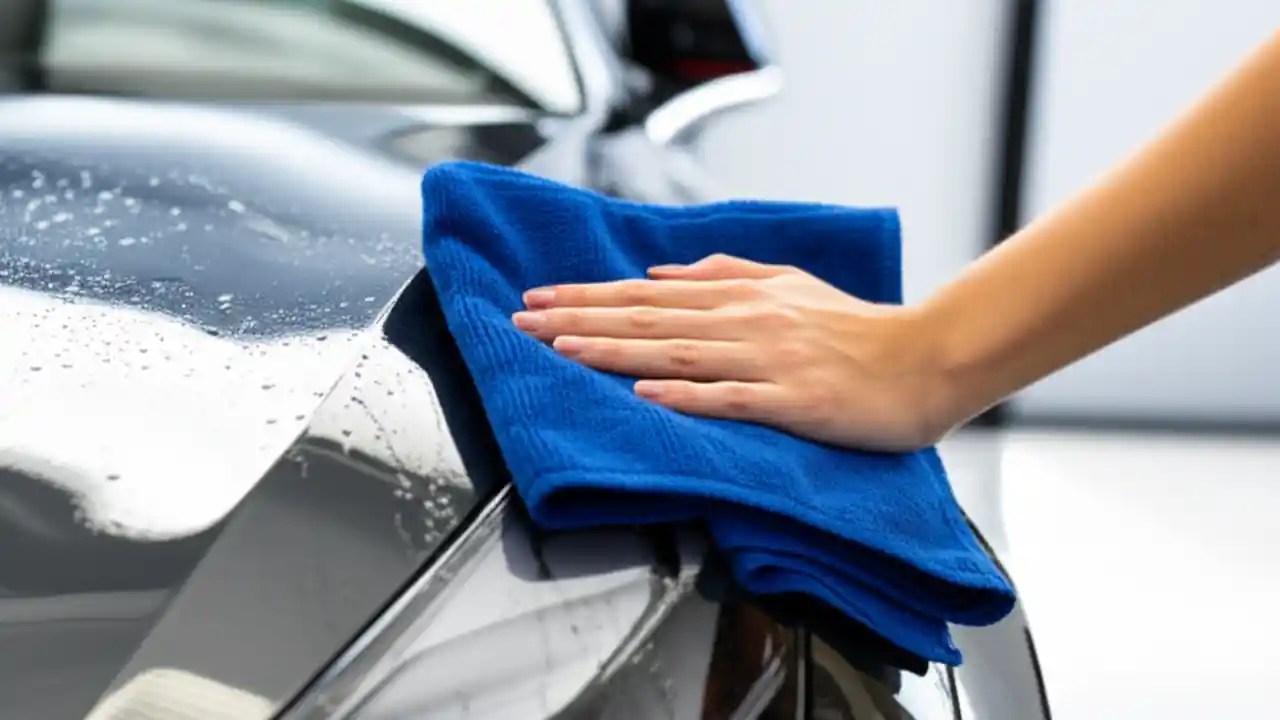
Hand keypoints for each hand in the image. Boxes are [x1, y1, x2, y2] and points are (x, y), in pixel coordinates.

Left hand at [511, 254, 958, 450]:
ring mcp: (768, 361)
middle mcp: (745, 322)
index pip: (648, 296)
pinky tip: (644, 396)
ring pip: (676, 353)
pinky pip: (731, 399)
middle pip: (649, 320)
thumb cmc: (855, 326)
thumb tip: (659, 273)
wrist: (923, 361)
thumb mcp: (789, 284)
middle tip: (522, 319)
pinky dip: (686, 396)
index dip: (588, 297)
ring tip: (561, 349)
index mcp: (741, 296)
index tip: (539, 298)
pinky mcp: (793, 401)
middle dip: (580, 319)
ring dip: (615, 350)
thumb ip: (724, 272)